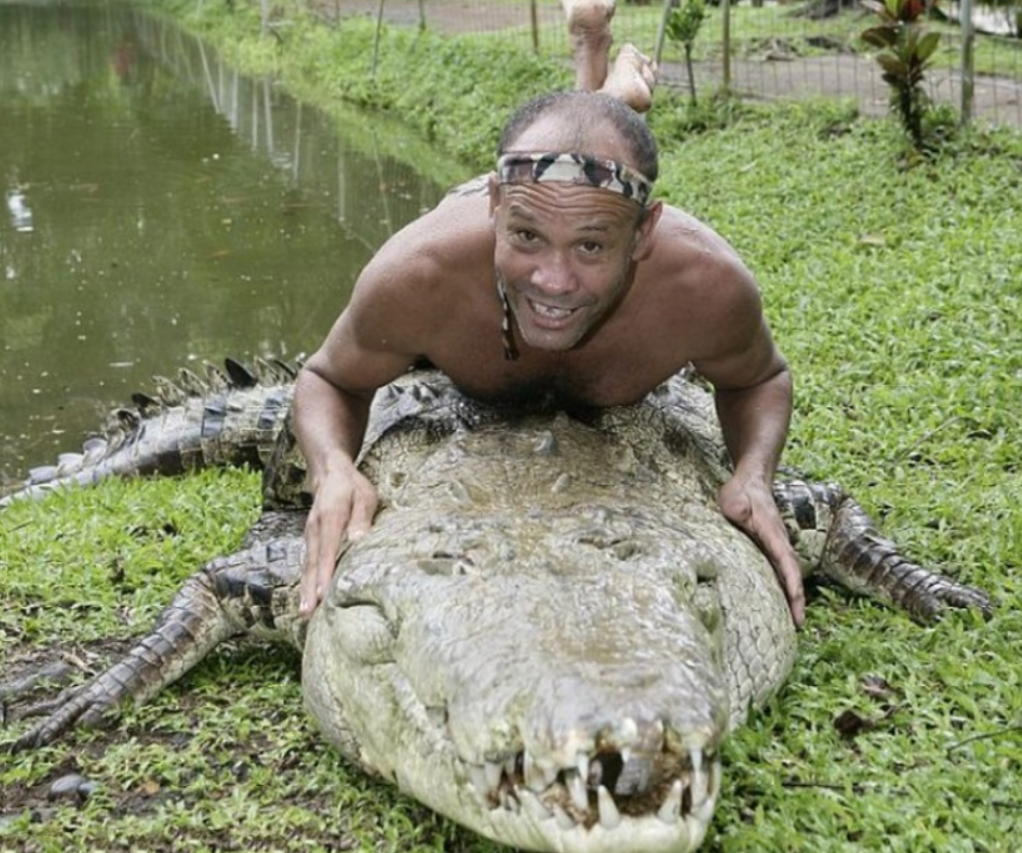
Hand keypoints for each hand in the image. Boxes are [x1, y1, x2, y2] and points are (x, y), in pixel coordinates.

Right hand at [299, 464, 377, 616]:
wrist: (329, 473)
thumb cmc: (352, 487)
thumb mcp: (364, 496)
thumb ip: (361, 518)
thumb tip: (356, 541)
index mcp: (330, 517)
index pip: (327, 549)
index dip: (325, 572)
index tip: (323, 593)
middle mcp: (315, 529)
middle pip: (313, 562)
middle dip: (311, 588)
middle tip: (309, 612)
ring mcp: (310, 535)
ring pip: (308, 565)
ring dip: (306, 588)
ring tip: (305, 612)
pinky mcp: (310, 540)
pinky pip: (308, 563)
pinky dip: (307, 581)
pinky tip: (308, 599)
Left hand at [718, 473, 805, 627]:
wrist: (751, 482)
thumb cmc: (741, 493)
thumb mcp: (734, 500)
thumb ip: (737, 508)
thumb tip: (737, 515)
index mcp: (773, 535)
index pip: (786, 562)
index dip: (792, 582)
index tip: (796, 600)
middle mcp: (780, 544)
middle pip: (792, 575)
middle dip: (797, 600)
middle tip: (798, 625)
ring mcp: (776, 548)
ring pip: (788, 576)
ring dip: (792, 598)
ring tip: (792, 624)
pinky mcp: (769, 550)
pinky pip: (779, 573)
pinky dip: (783, 590)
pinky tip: (779, 606)